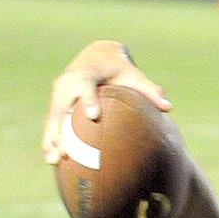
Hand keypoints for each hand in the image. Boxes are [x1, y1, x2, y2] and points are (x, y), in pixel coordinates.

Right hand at [42, 40, 171, 164]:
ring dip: (52, 139)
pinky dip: (50, 139)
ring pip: (53, 117)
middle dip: (62, 129)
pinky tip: (52, 161)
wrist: (96, 56)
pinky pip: (52, 122)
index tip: (93, 115)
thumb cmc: (119, 70)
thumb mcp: (134, 77)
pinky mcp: (56, 103)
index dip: (88, 99)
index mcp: (87, 73)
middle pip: (62, 106)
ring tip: (54, 161)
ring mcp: (59, 93)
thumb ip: (150, 91)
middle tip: (66, 151)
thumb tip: (168, 107)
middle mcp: (68, 82)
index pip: (85, 84)